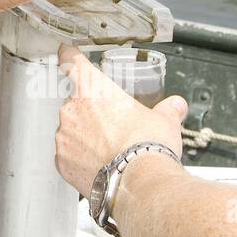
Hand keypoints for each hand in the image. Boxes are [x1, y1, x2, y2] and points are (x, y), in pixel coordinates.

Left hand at [55, 45, 187, 196]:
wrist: (139, 183)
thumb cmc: (147, 146)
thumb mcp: (164, 121)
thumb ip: (167, 110)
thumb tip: (176, 106)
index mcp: (92, 89)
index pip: (72, 62)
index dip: (70, 55)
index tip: (67, 53)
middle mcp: (72, 109)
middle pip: (76, 103)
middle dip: (92, 113)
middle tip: (114, 128)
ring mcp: (63, 135)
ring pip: (71, 130)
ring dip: (85, 137)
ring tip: (111, 152)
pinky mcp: (60, 161)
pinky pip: (68, 155)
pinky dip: (80, 159)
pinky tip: (101, 166)